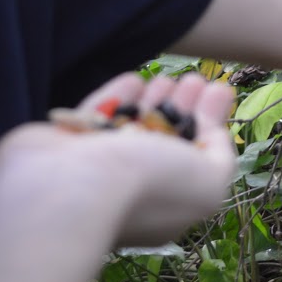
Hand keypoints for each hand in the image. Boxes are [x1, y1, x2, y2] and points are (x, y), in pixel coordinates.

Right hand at [0, 70, 237, 246]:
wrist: (69, 188)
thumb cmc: (146, 185)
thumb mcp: (207, 182)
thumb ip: (219, 159)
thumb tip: (213, 132)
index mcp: (165, 204)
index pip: (193, 160)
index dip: (208, 124)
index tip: (218, 90)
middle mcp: (129, 190)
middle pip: (163, 143)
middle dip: (182, 109)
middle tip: (193, 80)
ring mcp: (93, 170)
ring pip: (128, 130)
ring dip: (152, 102)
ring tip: (167, 78)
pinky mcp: (62, 148)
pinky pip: (95, 119)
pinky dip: (116, 99)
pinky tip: (134, 80)